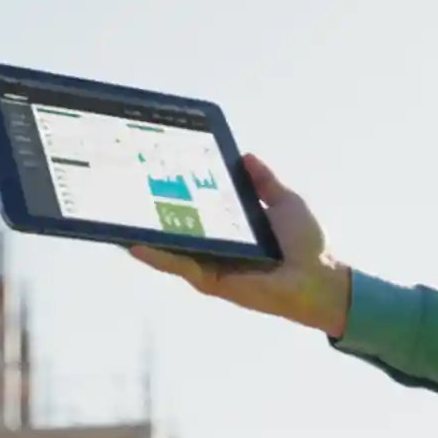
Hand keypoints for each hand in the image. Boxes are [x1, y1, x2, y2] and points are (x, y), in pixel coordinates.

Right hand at [130, 154, 351, 336]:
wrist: (320, 277)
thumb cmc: (306, 243)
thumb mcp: (283, 201)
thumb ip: (264, 182)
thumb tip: (245, 156)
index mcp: (229, 232)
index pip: (195, 213)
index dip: (174, 197)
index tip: (153, 177)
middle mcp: (215, 250)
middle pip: (175, 232)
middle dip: (149, 217)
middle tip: (124, 194)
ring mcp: (210, 266)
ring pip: (168, 251)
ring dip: (143, 237)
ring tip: (117, 220)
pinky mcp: (210, 281)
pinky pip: (179, 266)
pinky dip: (157, 257)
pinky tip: (136, 245)